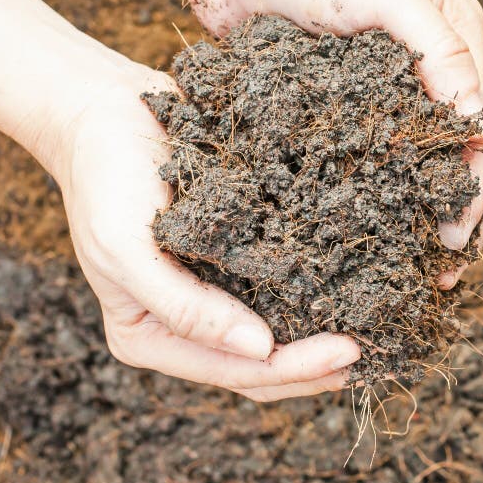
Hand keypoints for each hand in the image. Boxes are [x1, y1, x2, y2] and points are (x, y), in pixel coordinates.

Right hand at [55, 64, 360, 400]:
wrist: (107, 111)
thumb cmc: (106, 180)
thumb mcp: (126, 250)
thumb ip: (183, 308)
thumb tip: (259, 351)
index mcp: (154, 335)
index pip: (236, 371)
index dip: (294, 368)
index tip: (350, 352)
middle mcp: (189, 322)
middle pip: (263, 361)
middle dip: (315, 363)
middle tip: (373, 348)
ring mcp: (214, 288)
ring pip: (277, 327)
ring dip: (321, 331)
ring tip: (376, 327)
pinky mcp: (235, 252)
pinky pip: (280, 279)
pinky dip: (314, 286)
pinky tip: (354, 280)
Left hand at [179, 0, 482, 282]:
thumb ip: (441, 49)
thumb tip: (478, 122)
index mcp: (454, 35)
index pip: (478, 126)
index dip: (473, 190)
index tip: (454, 245)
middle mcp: (427, 65)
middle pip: (452, 153)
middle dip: (451, 214)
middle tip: (440, 276)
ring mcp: (383, 85)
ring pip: (412, 162)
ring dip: (415, 213)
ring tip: (409, 269)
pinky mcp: (340, 100)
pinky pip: (367, 155)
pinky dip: (374, 193)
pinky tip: (366, 232)